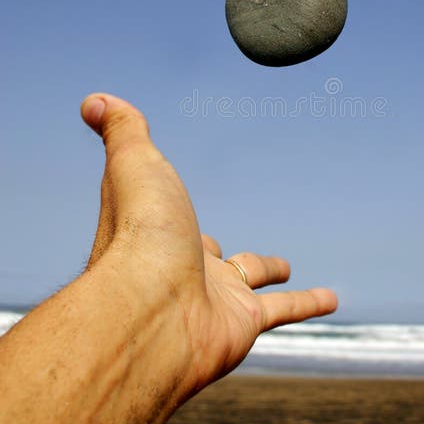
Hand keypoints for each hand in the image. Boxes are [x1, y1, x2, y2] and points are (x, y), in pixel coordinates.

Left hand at [81, 93, 337, 397]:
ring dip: (272, 275)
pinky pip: (285, 311)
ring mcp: (214, 299)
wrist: (150, 311)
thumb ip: (122, 129)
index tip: (174, 201)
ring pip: (252, 284)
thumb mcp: (134, 160)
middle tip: (232, 255)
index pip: (170, 217)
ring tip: (288, 270)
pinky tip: (331, 300)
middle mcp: (184, 268)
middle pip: (211, 258)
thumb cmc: (139, 233)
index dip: (173, 207)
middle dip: (223, 254)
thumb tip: (92, 100)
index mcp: (158, 232)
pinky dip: (309, 304)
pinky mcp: (244, 323)